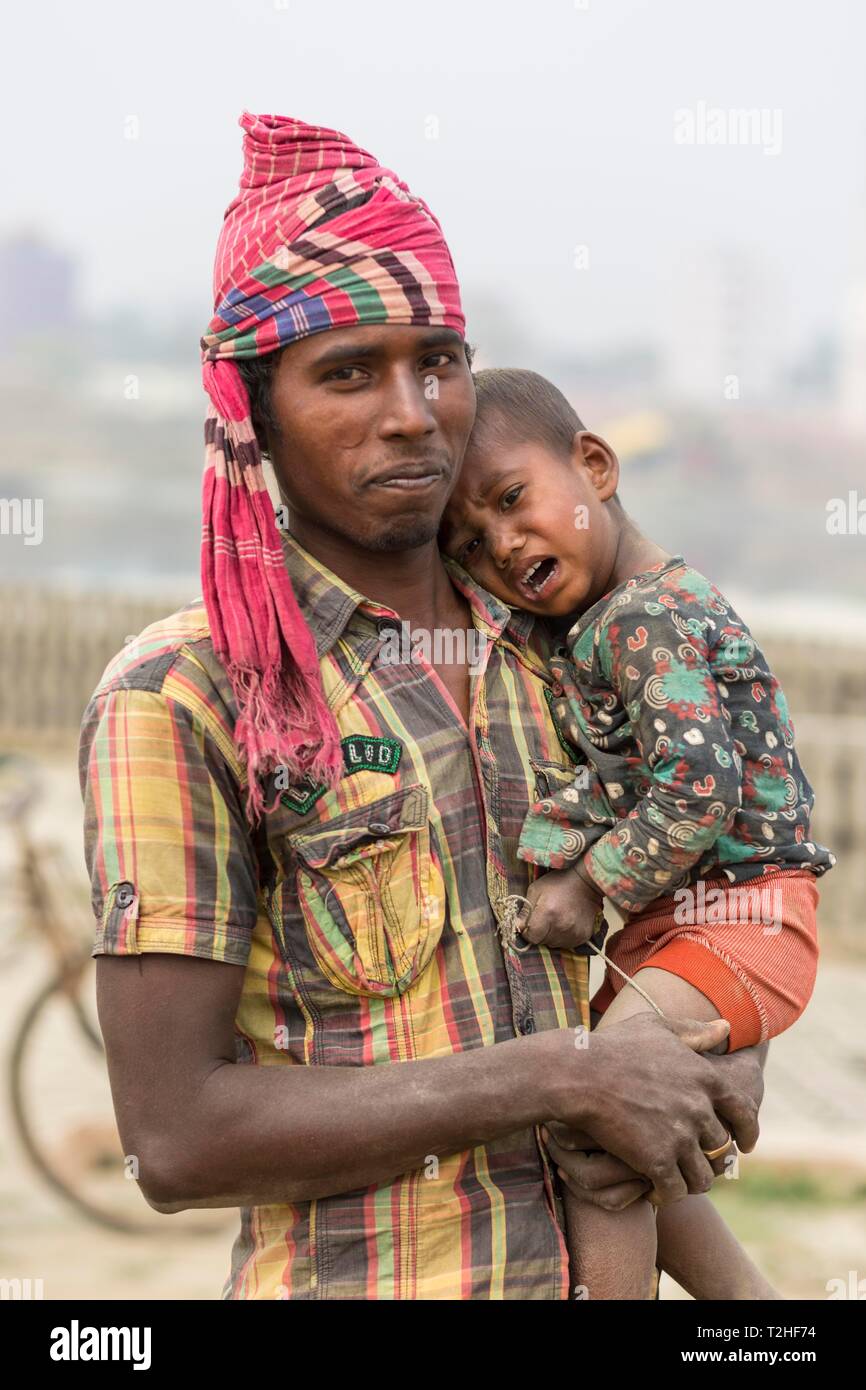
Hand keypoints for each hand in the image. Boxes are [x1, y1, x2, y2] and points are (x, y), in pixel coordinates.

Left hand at [518, 865, 604, 948]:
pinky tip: (566, 923)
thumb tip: (517, 927)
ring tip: (556, 919)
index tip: (531, 923)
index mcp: (547, 913)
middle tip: (545, 918)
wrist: (586, 884)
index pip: (531, 937)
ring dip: (551, 935)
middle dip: (540, 933)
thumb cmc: (558, 884)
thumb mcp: (536, 890)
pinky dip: (563, 937)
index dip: (528, 931)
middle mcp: (561, 926)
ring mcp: (573, 933)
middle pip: (542, 942)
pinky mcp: (582, 936)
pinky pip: (566, 944)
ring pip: (554, 944)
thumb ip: (525, 911)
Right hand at [544, 1011, 759, 1206]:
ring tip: (678, 1181)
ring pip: (703, 1176)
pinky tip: (655, 1190)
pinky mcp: (656, 1160)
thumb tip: (726, 1028)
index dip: (749, 1132)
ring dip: (692, 1181)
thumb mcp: (657, 1028)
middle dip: (712, 1158)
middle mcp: (699, 1109)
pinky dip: (668, 1194)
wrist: (578, 1074)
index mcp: (706, 1078)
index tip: (745, 1145)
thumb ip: (695, 1031)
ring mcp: (679, 1137)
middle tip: (698, 1164)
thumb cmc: (614, 1047)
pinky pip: (676, 1190)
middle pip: (722, 1147)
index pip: (745, 1112)